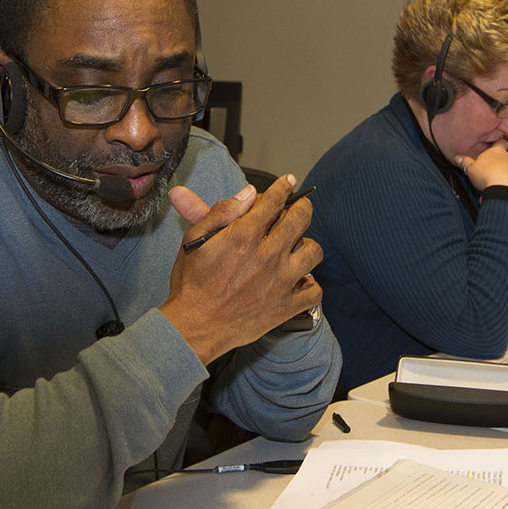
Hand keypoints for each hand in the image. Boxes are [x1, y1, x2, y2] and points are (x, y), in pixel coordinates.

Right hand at [163, 175, 322, 363]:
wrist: (194, 326)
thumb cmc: (192, 283)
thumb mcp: (196, 239)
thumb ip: (222, 211)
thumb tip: (249, 193)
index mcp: (245, 235)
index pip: (275, 200)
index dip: (283, 187)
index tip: (288, 182)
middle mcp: (268, 255)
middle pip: (301, 218)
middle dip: (302, 207)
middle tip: (300, 207)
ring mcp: (281, 282)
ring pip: (313, 251)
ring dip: (307, 244)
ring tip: (297, 247)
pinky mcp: (286, 306)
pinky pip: (315, 290)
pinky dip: (310, 284)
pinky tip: (299, 280)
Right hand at [454, 139, 507, 193]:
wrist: (504, 189)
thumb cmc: (487, 176)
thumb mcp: (470, 169)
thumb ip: (465, 163)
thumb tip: (458, 158)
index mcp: (496, 152)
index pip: (501, 142)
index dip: (499, 143)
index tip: (494, 146)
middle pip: (504, 157)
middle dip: (497, 163)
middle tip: (487, 170)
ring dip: (501, 176)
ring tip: (490, 184)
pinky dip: (506, 185)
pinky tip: (497, 192)